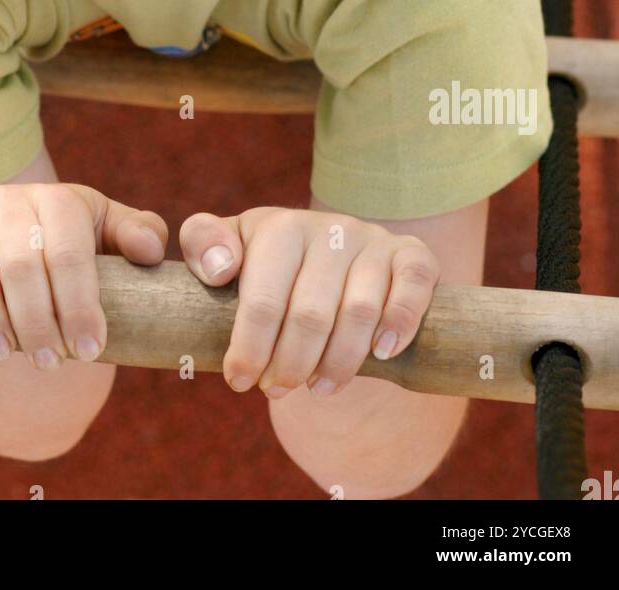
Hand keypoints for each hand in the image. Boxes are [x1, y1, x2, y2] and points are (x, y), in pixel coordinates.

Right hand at [0, 182, 166, 367]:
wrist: (10, 243)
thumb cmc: (68, 246)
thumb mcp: (106, 236)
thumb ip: (137, 235)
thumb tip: (149, 250)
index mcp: (59, 200)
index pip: (70, 252)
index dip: (80, 304)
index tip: (89, 349)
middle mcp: (10, 198)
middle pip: (21, 262)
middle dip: (37, 321)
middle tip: (51, 364)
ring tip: (4, 353)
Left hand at [179, 206, 439, 397]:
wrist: (333, 251)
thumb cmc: (271, 261)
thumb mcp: (234, 247)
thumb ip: (205, 243)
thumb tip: (219, 269)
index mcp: (281, 227)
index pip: (262, 296)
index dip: (249, 347)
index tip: (240, 381)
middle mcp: (330, 228)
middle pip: (310, 313)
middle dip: (291, 363)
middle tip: (278, 390)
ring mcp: (373, 240)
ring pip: (359, 310)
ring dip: (338, 361)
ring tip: (319, 387)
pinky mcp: (411, 255)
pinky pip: (413, 287)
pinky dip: (400, 323)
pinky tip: (382, 354)